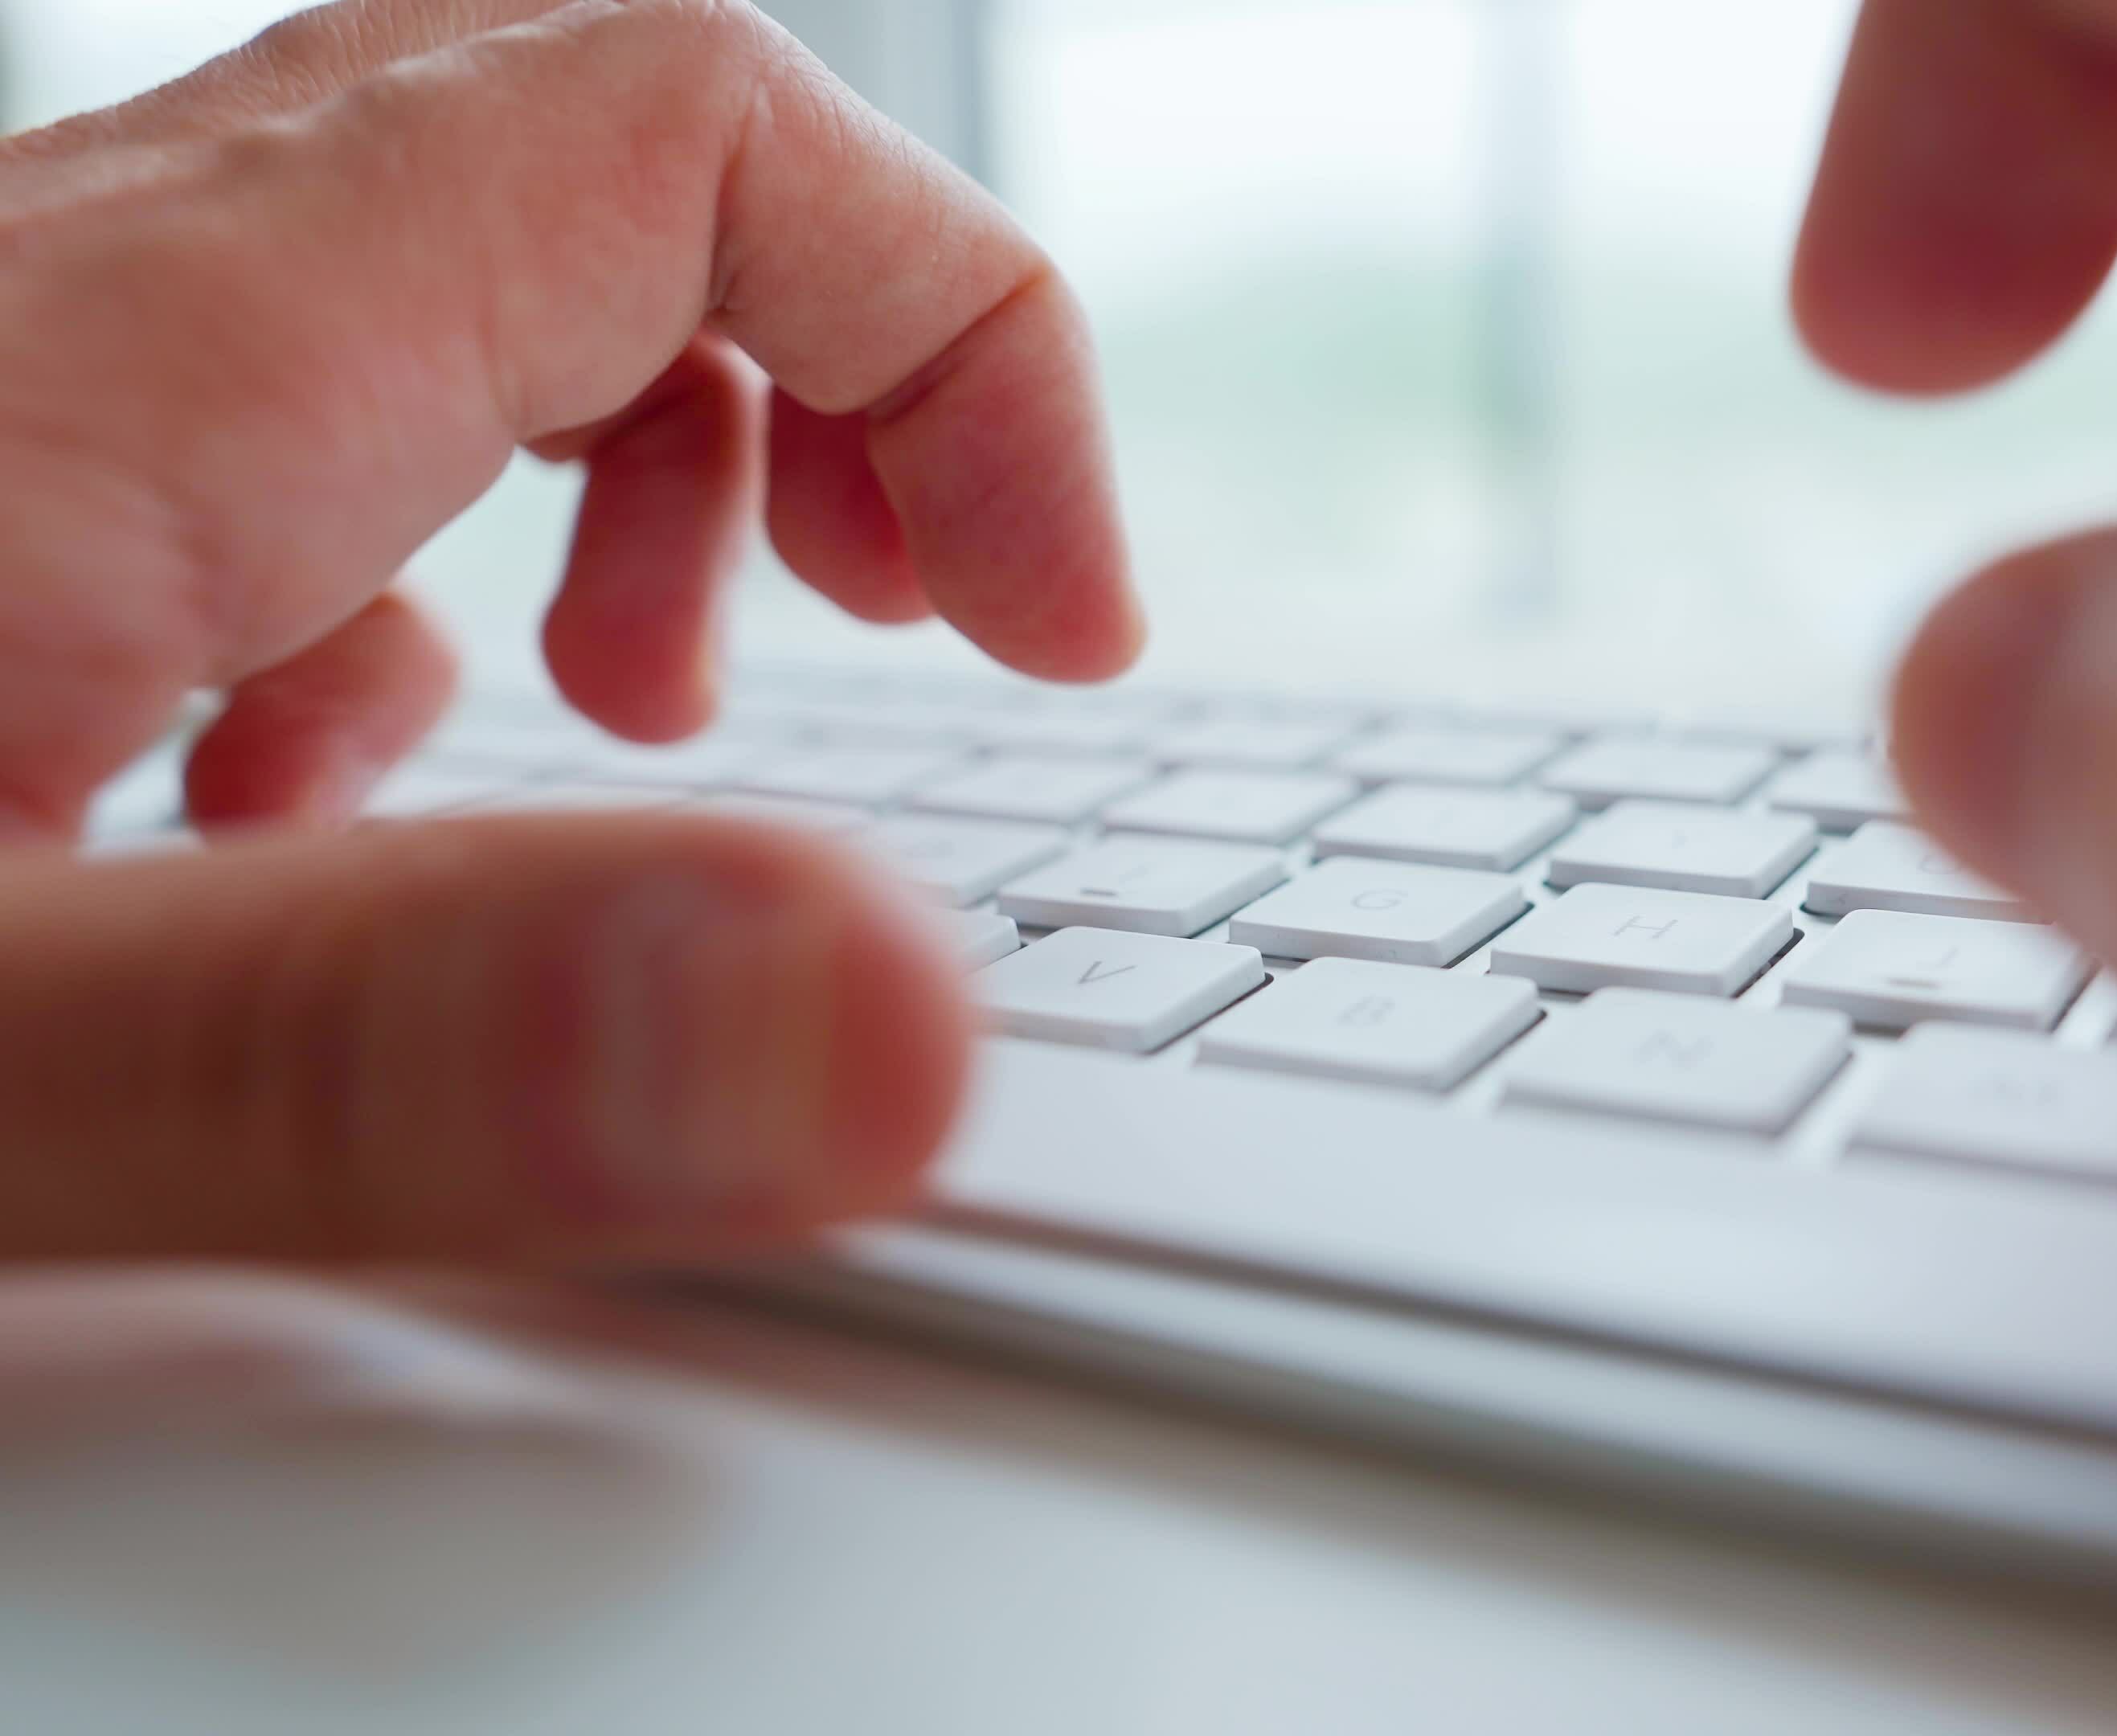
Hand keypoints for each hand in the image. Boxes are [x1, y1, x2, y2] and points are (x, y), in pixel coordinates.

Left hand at [0, 0, 1132, 1262]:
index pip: (690, 132)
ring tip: (647, 718)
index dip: (966, 346)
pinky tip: (324, 816)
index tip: (1058, 647)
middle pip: (584, 143)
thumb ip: (381, 1043)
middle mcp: (55, 309)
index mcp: (125, 367)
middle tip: (929, 632)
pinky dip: (391, 578)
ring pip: (407, 262)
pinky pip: (230, 430)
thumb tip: (898, 1027)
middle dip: (844, 370)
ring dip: (627, 461)